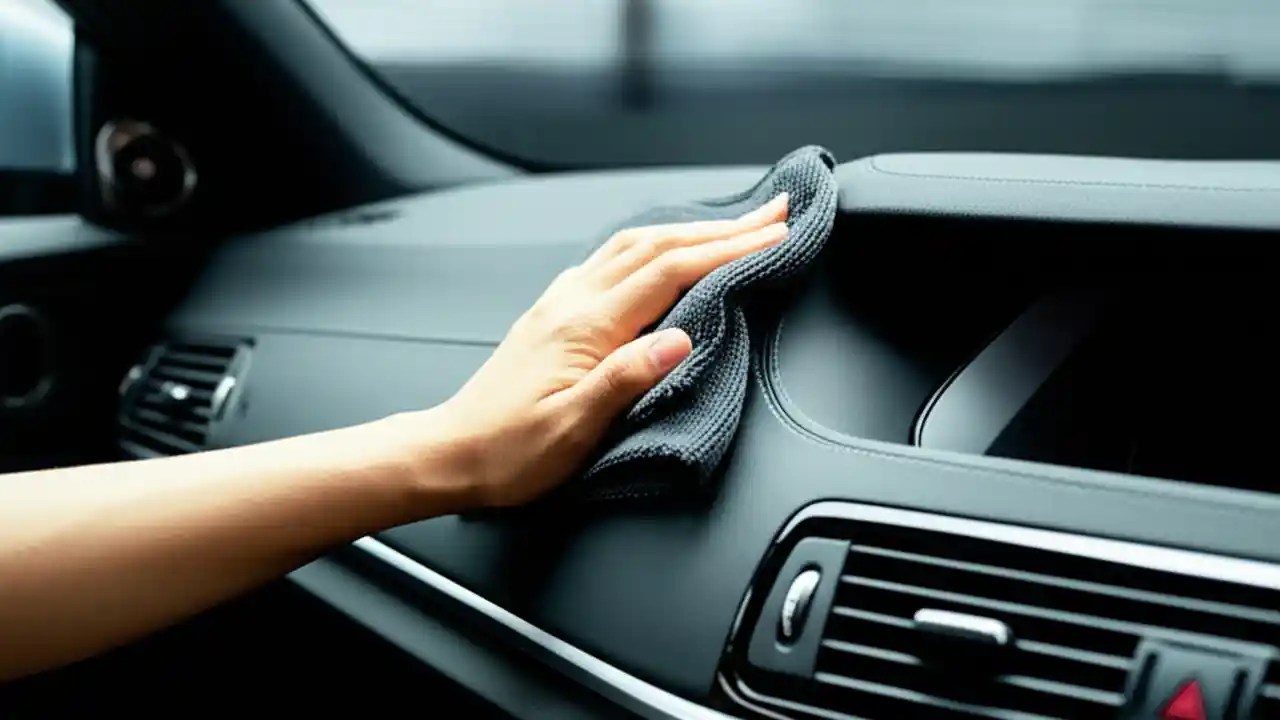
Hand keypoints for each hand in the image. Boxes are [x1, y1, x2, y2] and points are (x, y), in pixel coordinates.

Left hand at [421, 193, 788, 508]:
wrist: (451, 451)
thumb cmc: (509, 451)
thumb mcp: (573, 427)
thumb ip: (626, 379)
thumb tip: (680, 339)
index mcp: (585, 325)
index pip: (671, 271)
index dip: (728, 250)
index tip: (774, 236)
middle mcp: (573, 301)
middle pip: (658, 244)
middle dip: (722, 226)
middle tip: (773, 212)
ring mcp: (561, 302)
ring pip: (634, 245)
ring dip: (689, 229)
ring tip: (733, 225)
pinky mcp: (555, 313)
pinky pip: (613, 260)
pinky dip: (655, 245)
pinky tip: (665, 251)